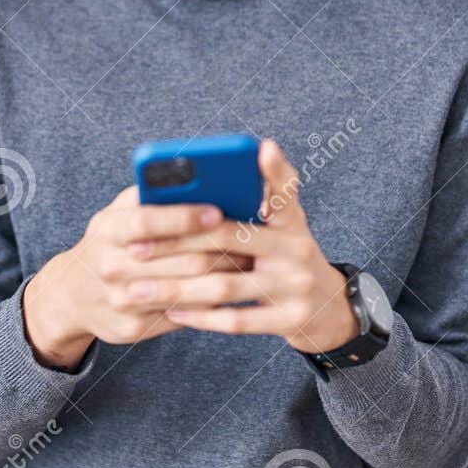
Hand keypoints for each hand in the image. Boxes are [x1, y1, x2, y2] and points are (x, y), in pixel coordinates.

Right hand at [23, 185, 250, 369]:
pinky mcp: (132, 328)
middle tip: (251, 238)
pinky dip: (210, 301)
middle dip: (220, 248)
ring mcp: (119, 301)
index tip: (217, 211)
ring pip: (187, 289)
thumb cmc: (108, 242)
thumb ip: (150, 195)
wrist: (72, 294)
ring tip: (248, 260)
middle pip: (177, 259)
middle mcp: (109, 267)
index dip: (184, 217)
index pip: (146, 221)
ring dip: (223, 274)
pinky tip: (229, 288)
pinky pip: (183, 314)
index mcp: (106, 230)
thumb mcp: (117, 212)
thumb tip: (197, 178)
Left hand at [136, 140, 361, 353]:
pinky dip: (202, 318)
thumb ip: (259, 203)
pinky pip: (238, 320)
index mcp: (292, 222)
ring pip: (225, 285)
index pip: (281, 191)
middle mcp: (297, 249)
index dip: (273, 170)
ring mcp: (296, 286)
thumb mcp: (284, 228)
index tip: (261, 148)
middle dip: (177, 243)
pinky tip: (173, 313)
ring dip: (177, 289)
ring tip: (139, 290)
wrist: (331, 311)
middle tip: (136, 247)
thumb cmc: (289, 261)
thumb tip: (227, 172)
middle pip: (228, 239)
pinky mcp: (291, 319)